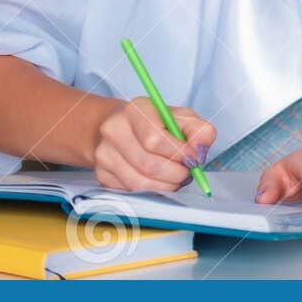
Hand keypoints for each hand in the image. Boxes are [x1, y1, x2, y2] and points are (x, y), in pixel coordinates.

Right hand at [89, 96, 215, 192]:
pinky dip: (152, 190)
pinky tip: (160, 180)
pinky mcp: (102, 175)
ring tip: (177, 178)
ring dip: (166, 186)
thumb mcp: (182, 117)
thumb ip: (199, 130)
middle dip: (175, 174)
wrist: (122, 128)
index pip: (154, 139)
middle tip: (188, 173)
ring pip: (139, 183)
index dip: (178, 153)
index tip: (194, 159)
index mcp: (136, 110)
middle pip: (148, 165)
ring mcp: (104, 154)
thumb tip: (199, 151)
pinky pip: (131, 191)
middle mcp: (114, 130)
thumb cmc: (157, 123)